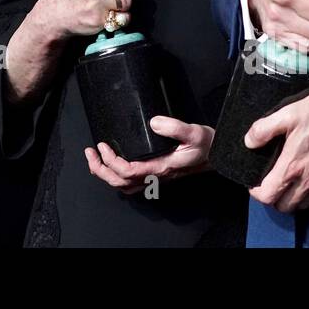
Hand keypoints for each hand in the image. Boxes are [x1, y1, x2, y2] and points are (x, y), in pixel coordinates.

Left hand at [85, 117, 214, 193]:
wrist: (218, 154)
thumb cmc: (207, 146)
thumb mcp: (194, 132)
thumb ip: (175, 127)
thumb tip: (153, 122)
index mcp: (161, 167)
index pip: (128, 172)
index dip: (111, 161)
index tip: (102, 145)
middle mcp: (156, 176)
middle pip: (121, 183)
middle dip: (101, 169)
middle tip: (90, 152)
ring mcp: (156, 177)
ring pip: (124, 186)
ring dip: (106, 174)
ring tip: (95, 158)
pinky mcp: (157, 173)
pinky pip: (132, 182)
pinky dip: (117, 176)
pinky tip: (112, 163)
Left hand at [246, 89, 308, 211]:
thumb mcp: (287, 114)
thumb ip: (264, 129)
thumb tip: (249, 142)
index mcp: (292, 166)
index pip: (269, 196)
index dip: (257, 193)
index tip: (254, 183)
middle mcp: (308, 179)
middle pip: (284, 207)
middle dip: (273, 199)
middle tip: (269, 184)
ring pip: (301, 205)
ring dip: (290, 200)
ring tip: (284, 184)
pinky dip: (306, 195)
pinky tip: (302, 179)